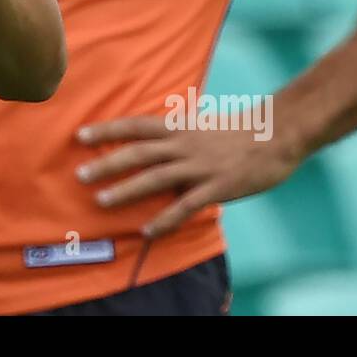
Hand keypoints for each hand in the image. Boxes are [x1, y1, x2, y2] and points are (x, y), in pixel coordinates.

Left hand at [75, 113, 302, 238]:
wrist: (278, 132)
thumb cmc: (237, 131)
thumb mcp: (200, 126)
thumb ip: (175, 137)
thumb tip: (151, 147)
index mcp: (179, 127)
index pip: (135, 125)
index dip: (107, 129)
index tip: (79, 135)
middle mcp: (184, 144)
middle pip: (138, 152)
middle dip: (107, 163)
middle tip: (79, 174)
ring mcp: (200, 165)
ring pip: (156, 177)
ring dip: (126, 190)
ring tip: (101, 201)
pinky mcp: (217, 186)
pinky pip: (186, 205)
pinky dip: (165, 218)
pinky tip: (147, 231)